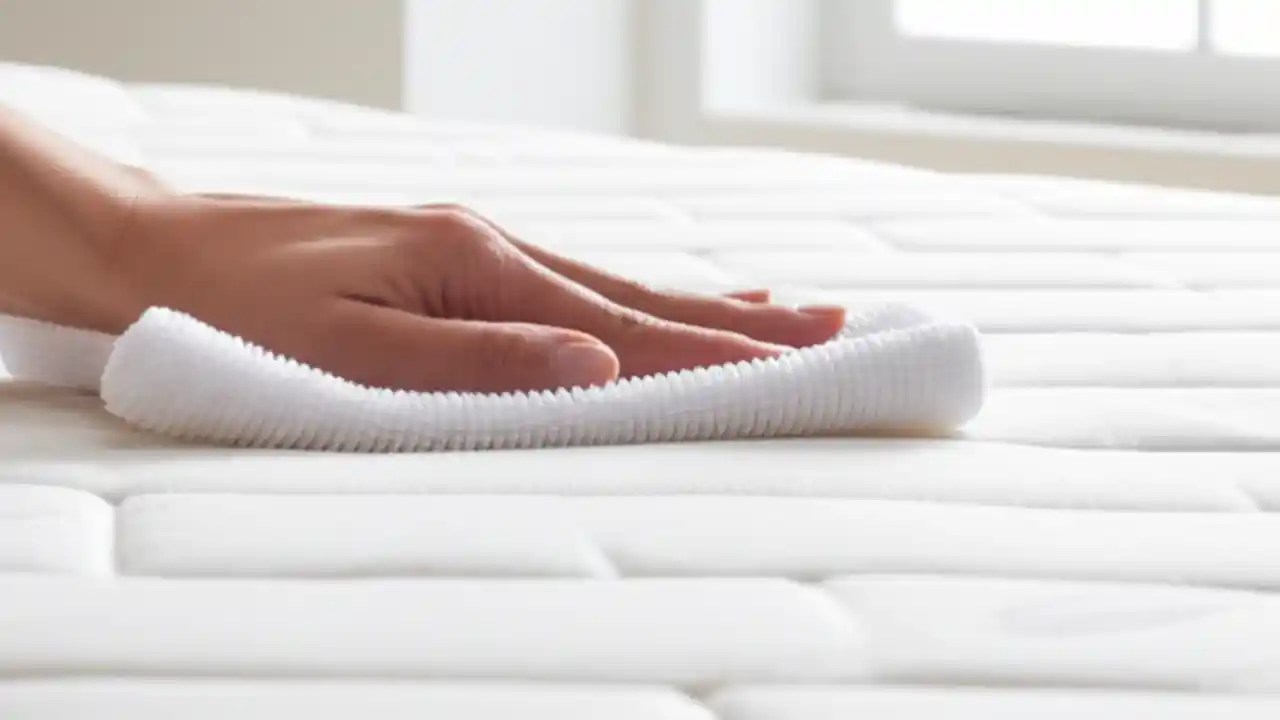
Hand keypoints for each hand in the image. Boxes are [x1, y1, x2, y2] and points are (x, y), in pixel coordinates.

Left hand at [107, 196, 844, 391]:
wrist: (153, 247)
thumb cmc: (238, 306)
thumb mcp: (346, 348)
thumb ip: (474, 360)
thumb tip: (591, 363)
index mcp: (475, 266)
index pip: (619, 325)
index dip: (711, 355)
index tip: (795, 368)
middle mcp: (490, 246)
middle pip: (640, 294)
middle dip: (741, 321)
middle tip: (834, 329)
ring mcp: (476, 247)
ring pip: (614, 283)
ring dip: (703, 303)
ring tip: (780, 311)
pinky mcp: (455, 259)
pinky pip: (571, 281)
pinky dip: (635, 296)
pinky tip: (654, 300)